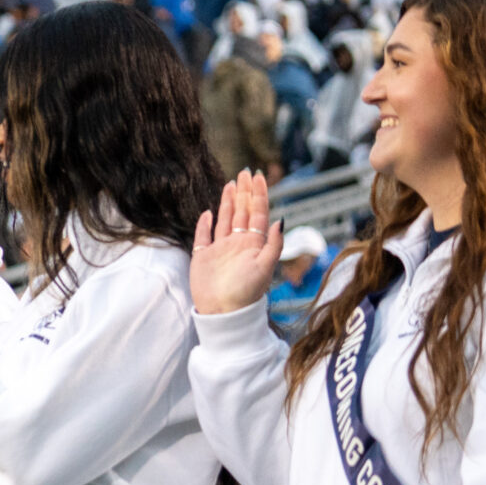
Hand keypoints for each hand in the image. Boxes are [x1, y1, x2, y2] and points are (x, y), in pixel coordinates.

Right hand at [189, 169, 280, 315]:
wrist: (223, 312)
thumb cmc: (246, 293)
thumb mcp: (265, 267)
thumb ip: (274, 243)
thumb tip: (282, 219)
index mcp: (254, 243)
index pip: (258, 212)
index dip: (259, 193)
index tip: (259, 175)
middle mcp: (238, 243)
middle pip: (242, 211)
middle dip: (244, 191)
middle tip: (245, 172)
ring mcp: (220, 249)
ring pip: (225, 219)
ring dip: (227, 202)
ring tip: (231, 184)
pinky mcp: (203, 257)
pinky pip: (204, 236)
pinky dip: (205, 223)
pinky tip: (208, 212)